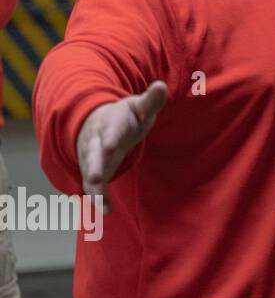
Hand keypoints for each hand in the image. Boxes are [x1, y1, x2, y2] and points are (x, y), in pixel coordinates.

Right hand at [76, 80, 167, 210]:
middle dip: (94, 165)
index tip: (111, 146)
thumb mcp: (138, 107)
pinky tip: (106, 211)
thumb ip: (150, 100)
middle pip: (94, 154)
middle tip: (95, 177)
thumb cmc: (124, 116)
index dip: (111, 137)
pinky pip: (94, 186)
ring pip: (89, 172)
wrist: (96, 122)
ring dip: (93, 186)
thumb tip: (161, 86)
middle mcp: (97, 141)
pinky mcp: (94, 171)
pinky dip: (99, 198)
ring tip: (96, 200)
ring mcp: (93, 158)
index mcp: (111, 122)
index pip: (112, 129)